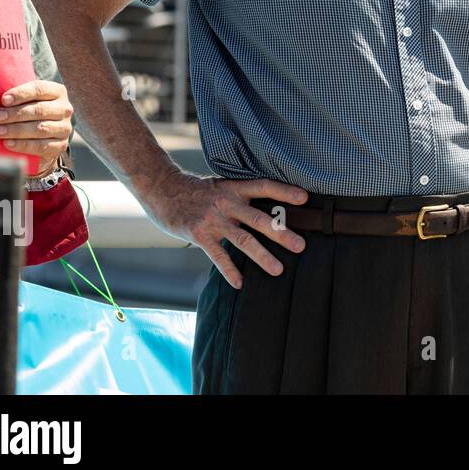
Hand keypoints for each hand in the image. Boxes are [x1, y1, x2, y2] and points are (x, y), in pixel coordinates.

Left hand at [0, 80, 72, 175]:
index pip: (40, 89)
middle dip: (16, 114)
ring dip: (17, 130)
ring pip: (41, 128)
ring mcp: (65, 128)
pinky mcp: (60, 145)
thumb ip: (14, 97)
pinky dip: (23, 145)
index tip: (3, 100)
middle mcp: (65, 109)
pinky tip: (8, 143)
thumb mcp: (25, 100)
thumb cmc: (27, 111)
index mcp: (57, 92)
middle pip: (40, 110)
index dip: (21, 94)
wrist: (43, 136)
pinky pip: (42, 146)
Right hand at [140, 171, 309, 287]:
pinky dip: (228, 269)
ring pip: (242, 239)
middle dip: (281, 233)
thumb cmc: (198, 191)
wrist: (163, 189)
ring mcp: (213, 219)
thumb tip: (270, 210)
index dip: (284, 192)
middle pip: (258, 219)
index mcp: (235, 188)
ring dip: (261, 256)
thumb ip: (243, 197)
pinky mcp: (199, 234)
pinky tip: (239, 283)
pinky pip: (217, 254)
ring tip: (278, 269)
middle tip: (301, 246)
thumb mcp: (222, 186)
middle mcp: (226, 203)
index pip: (264, 187)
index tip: (305, 199)